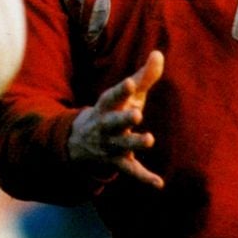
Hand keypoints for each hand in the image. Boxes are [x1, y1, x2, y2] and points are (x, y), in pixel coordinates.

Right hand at [67, 50, 165, 188]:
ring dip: (134, 143)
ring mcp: (110, 146)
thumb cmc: (112, 112)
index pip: (112, 97)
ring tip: (149, 139)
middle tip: (137, 114)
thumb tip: (159, 54)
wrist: (78, 143)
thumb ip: (144, 76)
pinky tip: (159, 183)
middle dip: (123, 118)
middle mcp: (106, 126)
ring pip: (122, 146)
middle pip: (114, 122)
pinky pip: (131, 171)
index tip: (131, 83)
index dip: (121, 91)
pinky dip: (144, 178)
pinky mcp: (117, 163)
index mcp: (107, 107)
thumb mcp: (125, 95)